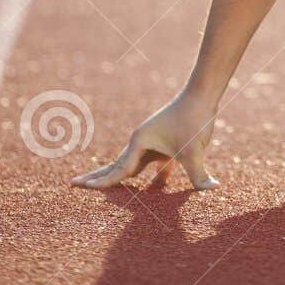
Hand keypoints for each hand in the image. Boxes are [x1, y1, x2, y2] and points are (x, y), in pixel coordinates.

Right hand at [72, 89, 219, 191]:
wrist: (202, 94)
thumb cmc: (194, 120)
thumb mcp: (194, 151)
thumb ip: (199, 175)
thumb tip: (211, 189)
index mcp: (140, 142)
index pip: (118, 169)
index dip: (102, 182)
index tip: (82, 187)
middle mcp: (141, 141)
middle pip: (116, 164)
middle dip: (97, 176)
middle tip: (73, 184)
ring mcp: (152, 142)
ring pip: (132, 164)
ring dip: (119, 177)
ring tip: (100, 185)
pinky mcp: (166, 143)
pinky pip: (152, 164)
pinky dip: (149, 177)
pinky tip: (153, 189)